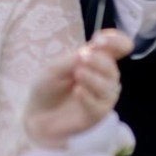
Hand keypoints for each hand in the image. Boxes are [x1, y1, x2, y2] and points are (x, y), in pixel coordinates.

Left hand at [24, 29, 132, 148]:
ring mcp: (103, 96)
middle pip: (112, 67)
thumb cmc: (48, 86)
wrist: (37, 113)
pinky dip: (89, 97)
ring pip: (108, 86)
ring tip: (77, 74)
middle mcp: (105, 76)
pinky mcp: (98, 114)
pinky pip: (100, 105)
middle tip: (82, 59)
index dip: (116, 41)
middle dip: (99, 61)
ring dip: (93, 78)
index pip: (118, 46)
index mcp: (98, 58)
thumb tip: (90, 51)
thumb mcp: (55, 68)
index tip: (99, 41)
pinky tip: (78, 91)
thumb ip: (73, 59)